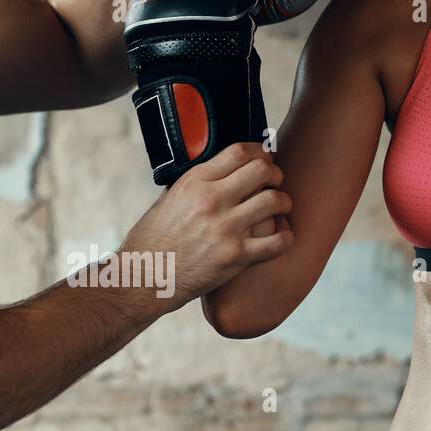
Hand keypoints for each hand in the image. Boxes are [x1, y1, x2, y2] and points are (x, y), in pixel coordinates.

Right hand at [122, 142, 292, 311]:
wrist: (144, 278)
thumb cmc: (152, 240)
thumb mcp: (167, 200)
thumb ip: (193, 185)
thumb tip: (215, 171)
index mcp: (194, 182)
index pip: (239, 152)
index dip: (259, 152)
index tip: (263, 158)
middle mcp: (211, 201)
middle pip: (262, 170)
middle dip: (274, 174)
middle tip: (274, 183)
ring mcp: (225, 229)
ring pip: (275, 200)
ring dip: (283, 202)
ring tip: (280, 208)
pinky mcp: (235, 257)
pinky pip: (278, 241)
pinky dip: (286, 236)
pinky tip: (281, 236)